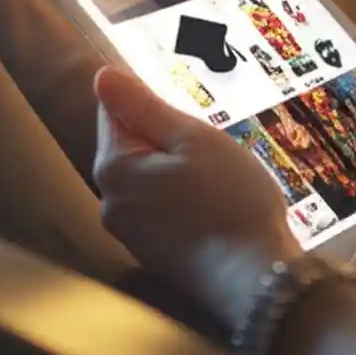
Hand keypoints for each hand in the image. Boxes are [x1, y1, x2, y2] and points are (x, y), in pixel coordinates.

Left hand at [92, 67, 302, 325]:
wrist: (254, 278)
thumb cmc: (230, 200)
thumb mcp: (193, 139)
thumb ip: (143, 106)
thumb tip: (101, 75)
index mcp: (113, 168)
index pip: (114, 112)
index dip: (152, 103)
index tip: (187, 115)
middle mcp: (109, 202)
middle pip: (130, 149)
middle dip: (166, 141)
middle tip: (212, 150)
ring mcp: (129, 234)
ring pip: (147, 181)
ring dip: (176, 171)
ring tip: (218, 180)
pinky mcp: (152, 256)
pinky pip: (160, 210)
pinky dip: (183, 201)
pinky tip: (215, 208)